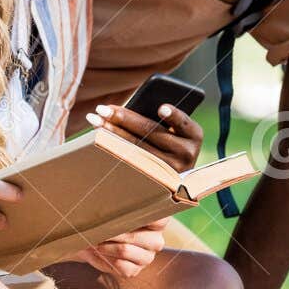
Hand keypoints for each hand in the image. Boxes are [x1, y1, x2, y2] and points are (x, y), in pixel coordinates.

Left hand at [75, 216, 170, 278]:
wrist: (95, 243)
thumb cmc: (107, 222)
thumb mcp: (113, 212)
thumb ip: (117, 208)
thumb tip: (107, 207)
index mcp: (156, 223)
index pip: (160, 220)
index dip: (144, 216)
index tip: (126, 212)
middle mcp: (155, 241)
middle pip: (134, 236)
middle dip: (111, 232)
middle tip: (96, 228)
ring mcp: (146, 257)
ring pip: (124, 250)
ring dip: (104, 245)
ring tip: (93, 240)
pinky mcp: (134, 271)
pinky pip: (119, 265)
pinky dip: (104, 258)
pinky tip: (97, 252)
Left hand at [87, 102, 203, 171]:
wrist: (176, 176)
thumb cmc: (170, 138)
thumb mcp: (173, 128)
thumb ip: (159, 117)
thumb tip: (127, 109)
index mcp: (194, 134)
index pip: (183, 123)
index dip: (173, 116)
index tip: (161, 108)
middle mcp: (186, 154)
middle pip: (150, 133)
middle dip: (123, 118)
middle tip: (101, 109)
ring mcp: (171, 170)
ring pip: (136, 147)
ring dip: (111, 132)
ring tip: (94, 120)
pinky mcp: (155, 180)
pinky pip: (130, 160)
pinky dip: (113, 146)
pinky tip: (99, 136)